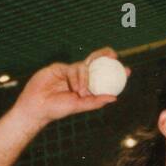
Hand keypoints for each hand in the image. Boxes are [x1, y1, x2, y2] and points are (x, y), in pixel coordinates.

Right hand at [15, 47, 130, 125]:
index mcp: (87, 86)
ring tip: (79, 92)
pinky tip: (74, 88)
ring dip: (84, 79)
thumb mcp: (80, 106)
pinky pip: (72, 68)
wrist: (37, 106)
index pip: (103, 75)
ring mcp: (70, 71)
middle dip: (106, 56)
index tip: (127, 70)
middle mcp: (80, 76)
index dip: (115, 71)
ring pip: (83, 66)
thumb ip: (96, 101)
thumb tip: (115, 98)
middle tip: (114, 57)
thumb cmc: (57, 109)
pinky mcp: (60, 67)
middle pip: (95, 62)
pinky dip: (75, 78)